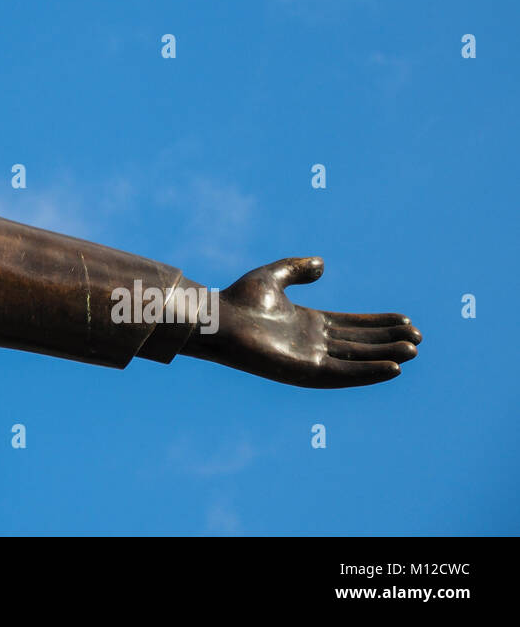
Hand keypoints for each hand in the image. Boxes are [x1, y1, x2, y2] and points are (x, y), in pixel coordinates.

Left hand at [184, 257, 420, 387]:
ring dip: (385, 355)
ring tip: (413, 349)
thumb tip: (322, 263)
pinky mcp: (307, 372)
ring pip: (357, 359)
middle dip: (388, 340)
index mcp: (307, 323)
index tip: (405, 319)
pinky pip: (345, 374)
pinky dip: (369, 372)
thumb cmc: (239, 299)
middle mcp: (312, 343)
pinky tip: (393, 367)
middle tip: (418, 336)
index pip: (351, 325)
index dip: (377, 323)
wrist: (219, 318)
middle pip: (360, 343)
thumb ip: (297, 268)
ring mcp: (311, 359)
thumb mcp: (273, 276)